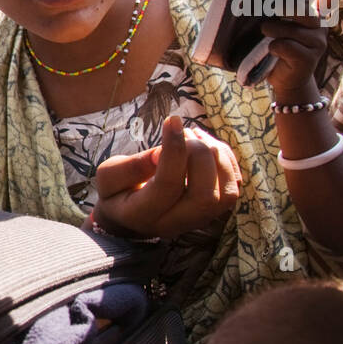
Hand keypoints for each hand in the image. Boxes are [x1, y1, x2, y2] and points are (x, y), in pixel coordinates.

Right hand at [93, 115, 241, 238]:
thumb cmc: (116, 191)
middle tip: (185, 134)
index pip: (167, 184)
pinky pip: (233, 187)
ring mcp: (197, 220)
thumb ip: (131, 166)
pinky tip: (206, 145)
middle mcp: (174, 223)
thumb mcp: (109, 176)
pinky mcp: (213, 211)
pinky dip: (226, 160)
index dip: (174, 149)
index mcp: (142, 214)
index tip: (172, 120)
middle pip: (205, 196)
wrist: (129, 216)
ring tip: (195, 137)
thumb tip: (162, 153)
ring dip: (217, 156)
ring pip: (227, 194)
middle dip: (200, 155)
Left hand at [259, 0, 332, 101]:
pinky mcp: (309, 58)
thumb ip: (279, 12)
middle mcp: (320, 26)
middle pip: (303, 8)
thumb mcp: (279, 27)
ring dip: (271, 30)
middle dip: (281, 8)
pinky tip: (272, 52)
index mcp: (314, 15)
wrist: (286, 82)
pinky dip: (273, 47)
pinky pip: (285, 45)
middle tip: (267, 14)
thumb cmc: (279, 49)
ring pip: (291, 28)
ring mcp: (318, 42)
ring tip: (265, 34)